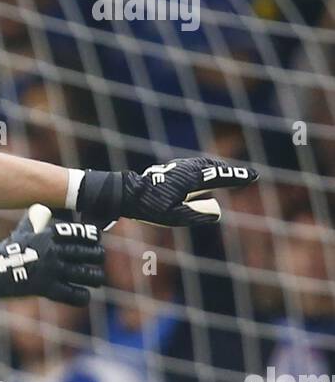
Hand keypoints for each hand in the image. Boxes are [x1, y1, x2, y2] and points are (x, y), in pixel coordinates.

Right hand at [0, 204, 104, 311]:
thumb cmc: (7, 252)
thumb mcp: (21, 232)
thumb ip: (35, 222)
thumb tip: (43, 210)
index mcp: (49, 235)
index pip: (81, 233)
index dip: (94, 237)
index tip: (97, 241)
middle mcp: (53, 251)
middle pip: (88, 253)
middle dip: (97, 256)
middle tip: (98, 260)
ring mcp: (51, 270)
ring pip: (85, 274)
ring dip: (95, 277)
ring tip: (97, 280)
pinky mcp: (46, 289)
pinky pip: (72, 294)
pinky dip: (82, 296)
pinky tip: (84, 295)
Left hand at [79, 155, 257, 227]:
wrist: (127, 193)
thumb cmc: (149, 207)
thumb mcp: (174, 216)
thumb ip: (197, 214)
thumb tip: (217, 212)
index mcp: (191, 179)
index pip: (220, 176)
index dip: (237, 177)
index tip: (253, 177)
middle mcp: (187, 169)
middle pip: (215, 168)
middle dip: (231, 172)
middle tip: (247, 176)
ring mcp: (179, 167)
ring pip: (205, 165)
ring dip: (219, 169)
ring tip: (230, 173)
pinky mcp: (172, 169)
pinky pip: (195, 166)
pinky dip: (206, 168)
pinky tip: (205, 173)